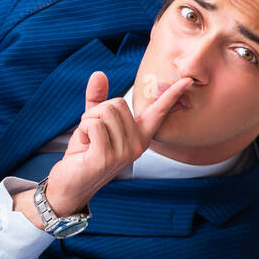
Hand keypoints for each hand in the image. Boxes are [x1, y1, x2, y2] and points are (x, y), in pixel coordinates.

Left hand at [42, 70, 193, 214]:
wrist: (70, 184)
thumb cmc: (85, 153)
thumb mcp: (93, 123)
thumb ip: (98, 99)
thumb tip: (99, 74)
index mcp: (139, 136)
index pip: (159, 112)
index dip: (172, 95)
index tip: (188, 81)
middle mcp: (137, 145)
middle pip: (117, 102)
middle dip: (96, 112)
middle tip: (92, 134)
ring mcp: (124, 153)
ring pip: (104, 112)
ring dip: (87, 122)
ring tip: (88, 141)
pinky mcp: (107, 157)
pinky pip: (94, 125)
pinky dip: (82, 130)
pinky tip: (84, 147)